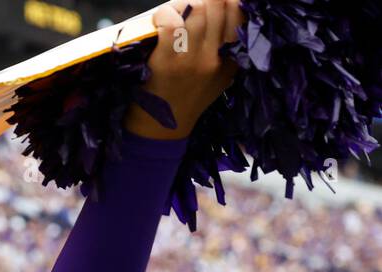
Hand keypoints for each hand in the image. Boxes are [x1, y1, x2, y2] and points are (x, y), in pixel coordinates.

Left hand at [125, 0, 242, 140]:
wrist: (160, 130)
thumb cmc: (186, 98)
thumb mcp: (218, 78)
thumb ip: (226, 50)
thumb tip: (229, 10)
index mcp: (231, 60)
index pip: (240, 14)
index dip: (228, 1)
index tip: (216, 3)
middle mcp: (214, 58)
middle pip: (217, 5)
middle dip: (204, 0)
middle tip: (188, 8)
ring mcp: (191, 60)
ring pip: (196, 8)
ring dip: (182, 4)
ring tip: (173, 13)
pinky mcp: (166, 61)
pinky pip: (171, 22)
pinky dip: (165, 14)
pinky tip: (160, 21)